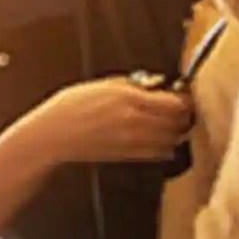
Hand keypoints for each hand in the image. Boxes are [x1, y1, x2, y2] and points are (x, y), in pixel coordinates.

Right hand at [18, 75, 194, 167]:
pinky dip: (167, 146)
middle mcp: (135, 122)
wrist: (54, 135)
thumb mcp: (103, 84)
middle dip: (184, 115)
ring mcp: (133, 141)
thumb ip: (133, 83)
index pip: (175, 103)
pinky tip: (160, 138)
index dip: (183, 98)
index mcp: (129, 99)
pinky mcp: (129, 156)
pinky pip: (160, 154)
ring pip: (173, 140)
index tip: (181, 93)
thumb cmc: (72, 106)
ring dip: (177, 131)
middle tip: (181, 108)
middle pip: (178, 123)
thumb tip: (157, 83)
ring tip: (172, 123)